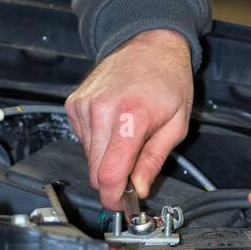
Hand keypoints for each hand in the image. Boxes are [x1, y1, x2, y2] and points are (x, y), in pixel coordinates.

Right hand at [64, 29, 193, 210]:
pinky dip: (98, 140)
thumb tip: (139, 189)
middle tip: (133, 175)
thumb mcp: (177, 123)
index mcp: (131, 118)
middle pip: (96, 170)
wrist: (150, 43)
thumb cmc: (168, 79)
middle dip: (113, 180)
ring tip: (129, 136)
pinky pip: (83, 138)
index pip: (110, 174)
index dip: (114, 198)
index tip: (122, 206)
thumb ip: (154, 160)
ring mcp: (84, 106)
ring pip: (89, 156)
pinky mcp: (74, 103)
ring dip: (107, 158)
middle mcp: (101, 111)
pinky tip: (115, 124)